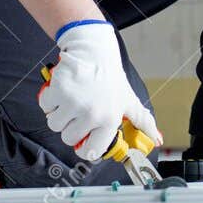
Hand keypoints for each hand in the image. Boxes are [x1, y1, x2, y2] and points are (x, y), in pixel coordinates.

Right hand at [37, 20, 161, 161]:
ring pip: (54, 124)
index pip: (91, 151)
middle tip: (78, 110)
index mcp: (110, 120)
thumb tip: (157, 139)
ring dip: (59, 113)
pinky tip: (62, 90)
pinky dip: (49, 100)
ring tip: (71, 99)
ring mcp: (74, 103)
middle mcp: (92, 114)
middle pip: (68, 138)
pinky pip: (45, 107)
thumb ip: (143, 122)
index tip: (83, 136)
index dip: (84, 146)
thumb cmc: (111, 77)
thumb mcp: (129, 100)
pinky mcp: (58, 91)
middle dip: (70, 126)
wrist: (94, 51)